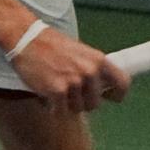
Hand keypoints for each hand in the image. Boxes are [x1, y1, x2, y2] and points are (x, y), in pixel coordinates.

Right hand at [8, 27, 129, 112]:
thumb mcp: (80, 52)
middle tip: (69, 92)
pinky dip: (52, 108)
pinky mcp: (57, 91)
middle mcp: (90, 71)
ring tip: (55, 88)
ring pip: (77, 109)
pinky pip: (60, 111)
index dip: (117, 94)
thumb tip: (103, 88)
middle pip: (95, 104)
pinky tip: (46, 95)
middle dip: (83, 102)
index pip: (123, 83)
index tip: (109, 97)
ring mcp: (74, 82)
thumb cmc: (51, 45)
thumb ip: (92, 68)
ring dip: (66, 104)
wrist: (26, 38)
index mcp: (99, 60)